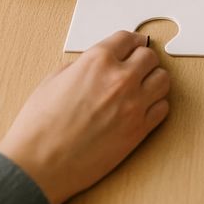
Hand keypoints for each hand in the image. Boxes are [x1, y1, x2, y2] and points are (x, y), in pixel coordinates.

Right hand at [0, 31, 170, 203]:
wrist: (39, 164)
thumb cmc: (40, 127)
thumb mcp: (54, 80)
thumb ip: (81, 66)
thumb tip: (95, 66)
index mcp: (97, 61)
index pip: (127, 38)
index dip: (132, 41)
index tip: (135, 44)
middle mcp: (119, 79)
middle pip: (149, 56)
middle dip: (143, 59)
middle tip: (138, 65)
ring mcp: (133, 104)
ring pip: (163, 79)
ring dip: (153, 80)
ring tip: (143, 85)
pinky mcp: (139, 129)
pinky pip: (163, 108)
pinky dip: (156, 104)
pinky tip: (144, 107)